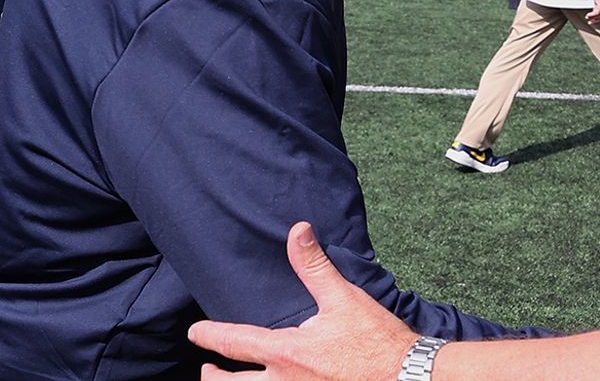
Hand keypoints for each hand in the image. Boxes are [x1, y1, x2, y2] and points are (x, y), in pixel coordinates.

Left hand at [189, 222, 417, 380]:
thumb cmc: (375, 340)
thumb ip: (314, 266)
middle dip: (215, 377)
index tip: (195, 331)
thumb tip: (298, 233)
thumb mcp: (343, 297)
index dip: (210, 336)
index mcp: (287, 353)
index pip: (235, 343)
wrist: (404, 376)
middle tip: (206, 369)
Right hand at [585, 0, 599, 24]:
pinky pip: (596, 13)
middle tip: (590, 23)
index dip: (599, 21)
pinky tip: (588, 15)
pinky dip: (591, 15)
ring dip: (592, 19)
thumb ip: (597, 7)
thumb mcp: (599, 2)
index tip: (594, 23)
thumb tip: (594, 12)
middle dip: (595, 22)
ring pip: (599, 16)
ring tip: (587, 19)